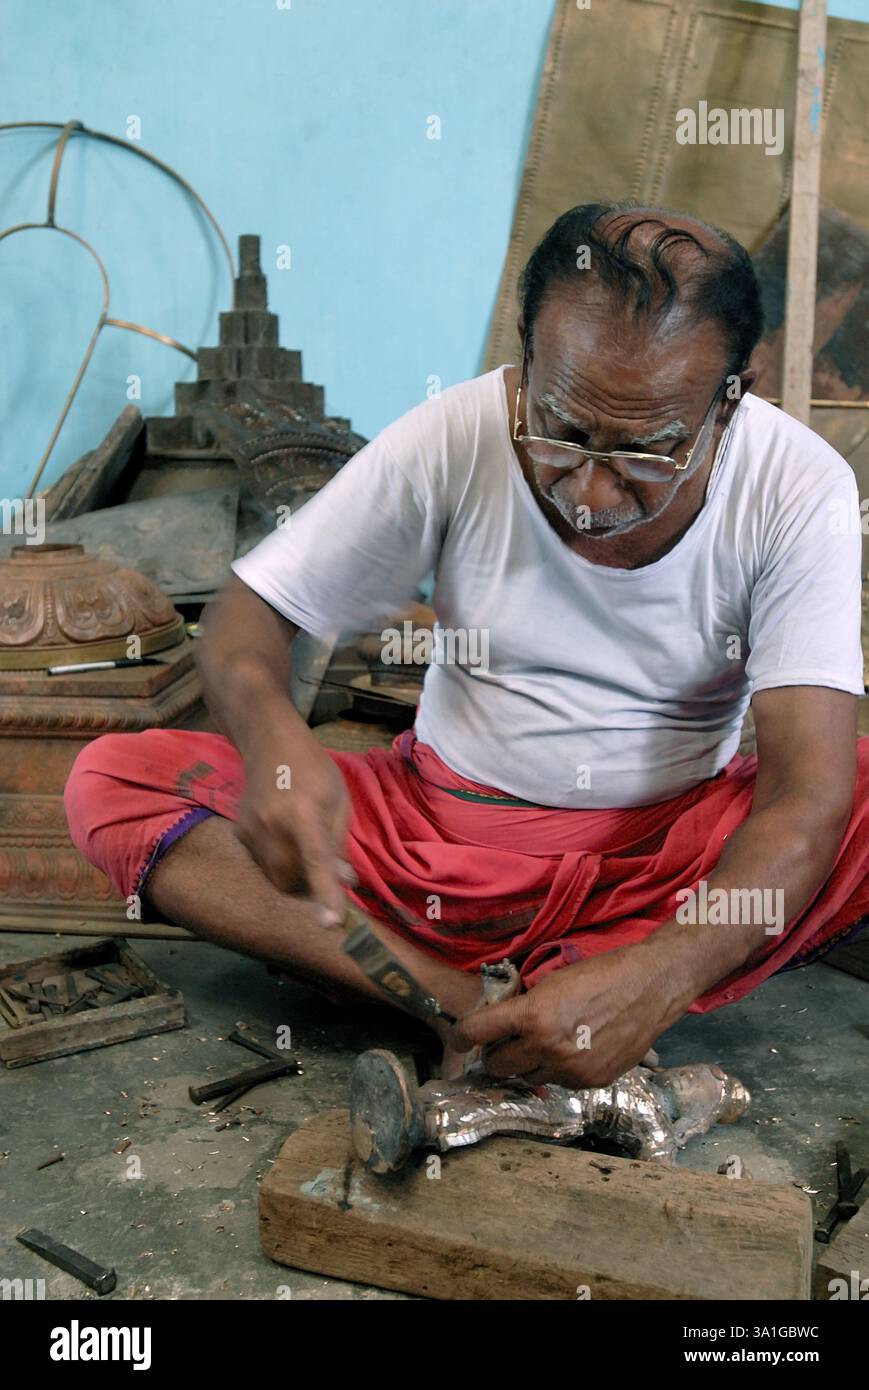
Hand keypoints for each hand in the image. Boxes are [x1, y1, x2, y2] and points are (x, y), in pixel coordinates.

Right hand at [235, 735, 352, 926]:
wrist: (268, 741)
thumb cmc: (313, 769)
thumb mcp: (339, 800)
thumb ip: (338, 843)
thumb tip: (342, 882)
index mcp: (304, 813)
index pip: (316, 861)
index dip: (325, 893)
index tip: (332, 922)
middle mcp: (271, 825)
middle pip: (290, 881)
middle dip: (310, 885)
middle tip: (326, 869)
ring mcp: (250, 829)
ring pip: (274, 877)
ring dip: (294, 874)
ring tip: (304, 845)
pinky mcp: (239, 832)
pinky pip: (262, 863)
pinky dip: (278, 860)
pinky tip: (284, 834)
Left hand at [449, 943, 688, 1087]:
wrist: (648, 988)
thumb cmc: (600, 976)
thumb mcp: (551, 982)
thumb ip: (523, 1006)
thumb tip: (499, 1024)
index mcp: (533, 1016)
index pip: (478, 1033)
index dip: (462, 1036)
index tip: (458, 1039)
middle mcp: (547, 1047)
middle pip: (499, 1066)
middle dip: (494, 1055)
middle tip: (499, 1045)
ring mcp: (570, 1069)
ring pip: (528, 1079)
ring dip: (525, 1065)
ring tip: (537, 1047)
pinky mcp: (590, 1082)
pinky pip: (558, 1082)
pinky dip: (555, 1070)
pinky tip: (568, 1051)